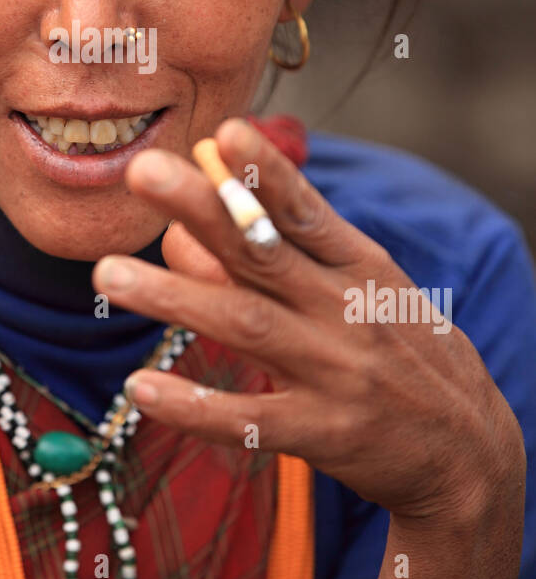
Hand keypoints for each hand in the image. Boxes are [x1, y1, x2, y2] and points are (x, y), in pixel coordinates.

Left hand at [92, 118, 524, 525]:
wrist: (469, 449)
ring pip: (246, 325)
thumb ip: (271, 261)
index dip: (265, 171)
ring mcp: (336, 372)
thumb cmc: (393, 349)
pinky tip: (140, 388)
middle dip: (201, 208)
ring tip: (109, 276)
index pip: (304, 209)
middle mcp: (345, 310)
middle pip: (263, 252)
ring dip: (175, 297)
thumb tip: (178, 235)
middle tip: (141, 171)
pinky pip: (250, 419)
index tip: (224, 129)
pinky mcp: (324, 433)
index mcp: (358, 265)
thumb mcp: (351, 293)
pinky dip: (194, 403)